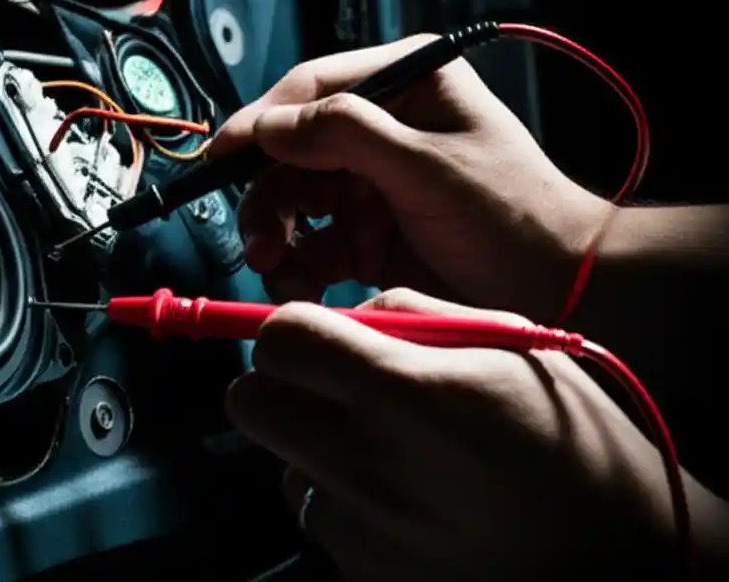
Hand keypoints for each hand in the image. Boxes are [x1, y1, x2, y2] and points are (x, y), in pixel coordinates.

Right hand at [209, 35, 613, 321]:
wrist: (561, 293)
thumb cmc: (510, 214)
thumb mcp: (426, 165)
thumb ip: (344, 135)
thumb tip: (266, 126)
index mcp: (405, 84)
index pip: (310, 90)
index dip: (260, 124)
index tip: (219, 159)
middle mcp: (381, 127)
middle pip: (290, 151)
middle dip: (267, 196)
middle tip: (257, 241)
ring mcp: (370, 183)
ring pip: (292, 201)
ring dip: (275, 235)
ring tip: (276, 270)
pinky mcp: (366, 236)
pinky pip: (309, 246)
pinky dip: (296, 268)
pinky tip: (300, 289)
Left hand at [226, 288, 688, 579]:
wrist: (621, 560)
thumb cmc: (571, 438)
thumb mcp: (508, 346)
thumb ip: (411, 314)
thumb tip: (341, 316)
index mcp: (404, 391)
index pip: (278, 339)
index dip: (292, 332)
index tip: (320, 339)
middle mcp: (366, 462)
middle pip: (248, 402)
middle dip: (281, 386)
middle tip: (334, 392)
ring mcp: (359, 528)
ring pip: (282, 464)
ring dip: (316, 452)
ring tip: (392, 459)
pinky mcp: (361, 572)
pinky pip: (320, 518)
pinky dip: (347, 505)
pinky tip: (408, 506)